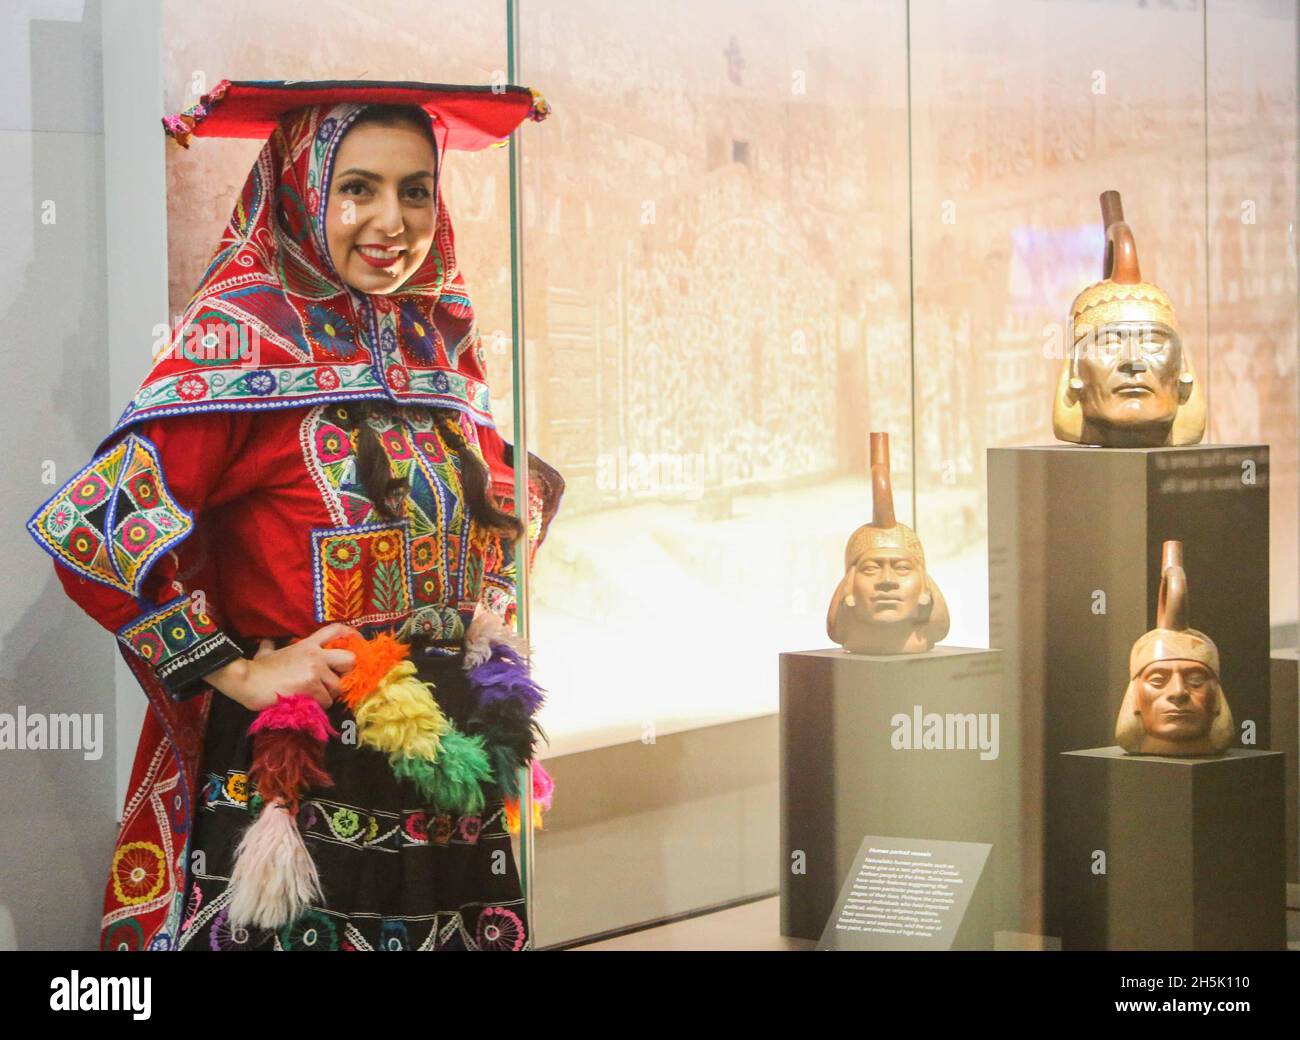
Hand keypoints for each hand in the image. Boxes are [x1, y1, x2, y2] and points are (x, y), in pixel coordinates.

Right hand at [205, 623, 360, 712]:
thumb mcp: (267, 651)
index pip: (336, 631)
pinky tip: (305, 704)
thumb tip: (266, 641)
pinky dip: (318, 706)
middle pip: (349, 660)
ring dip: (328, 696)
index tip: (358, 642)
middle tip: (332, 683)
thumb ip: (272, 646)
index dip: (352, 635)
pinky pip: (326, 701)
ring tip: (311, 698)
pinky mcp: (311, 687)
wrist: (246, 680)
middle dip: (345, 674)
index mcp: (308, 644)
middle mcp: (316, 655)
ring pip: (338, 687)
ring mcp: (315, 670)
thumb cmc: (257, 668)